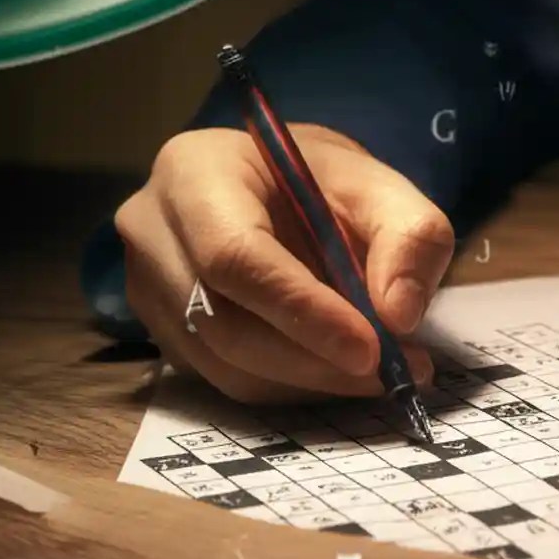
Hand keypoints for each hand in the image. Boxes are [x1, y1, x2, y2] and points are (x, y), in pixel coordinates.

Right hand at [116, 125, 452, 403]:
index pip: (233, 255)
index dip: (301, 310)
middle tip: (392, 371)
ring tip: (379, 370)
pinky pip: (228, 382)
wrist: (279, 194)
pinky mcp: (165, 337)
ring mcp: (148, 290)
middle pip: (223, 323)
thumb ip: (409, 237)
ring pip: (227, 365)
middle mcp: (153, 232)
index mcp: (194, 172)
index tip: (369, 347)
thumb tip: (399, 315)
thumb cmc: (324, 185)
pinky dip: (294, 386)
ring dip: (312, 380)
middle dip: (315, 359)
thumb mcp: (382, 188)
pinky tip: (336, 369)